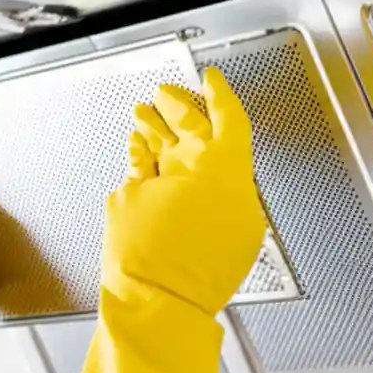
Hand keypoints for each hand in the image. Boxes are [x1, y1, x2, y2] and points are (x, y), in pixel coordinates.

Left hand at [102, 68, 265, 315]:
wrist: (161, 291)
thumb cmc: (206, 269)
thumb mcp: (246, 230)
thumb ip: (237, 196)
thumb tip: (227, 188)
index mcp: (226, 167)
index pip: (228, 118)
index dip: (221, 94)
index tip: (213, 80)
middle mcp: (188, 163)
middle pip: (185, 118)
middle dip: (178, 102)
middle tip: (169, 92)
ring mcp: (153, 175)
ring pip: (153, 136)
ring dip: (150, 122)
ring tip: (142, 110)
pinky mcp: (127, 193)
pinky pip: (135, 165)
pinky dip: (135, 153)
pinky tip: (134, 145)